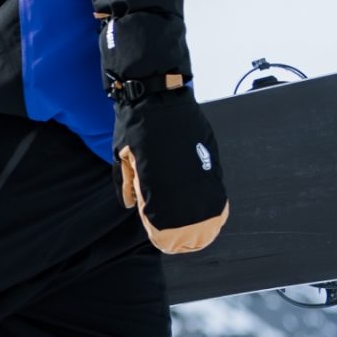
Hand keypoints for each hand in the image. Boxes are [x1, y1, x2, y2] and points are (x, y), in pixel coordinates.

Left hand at [112, 85, 228, 253]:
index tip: (165, 242)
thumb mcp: (121, 153)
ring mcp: (197, 162)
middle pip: (188, 213)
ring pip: (206, 199)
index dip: (164, 233)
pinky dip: (214, 197)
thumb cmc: (135, 123)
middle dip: (188, 232)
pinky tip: (212, 207)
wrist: (157, 93)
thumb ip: (127, 181)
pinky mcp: (209, 151)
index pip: (162, 215)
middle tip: (187, 243)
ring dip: (205, 217)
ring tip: (204, 231)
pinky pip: (215, 181)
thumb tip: (132, 205)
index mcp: (153, 176)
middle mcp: (177, 173)